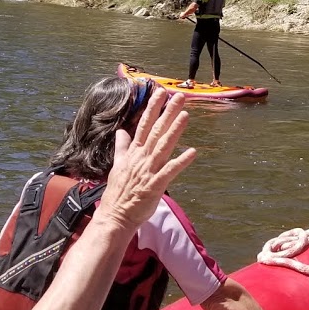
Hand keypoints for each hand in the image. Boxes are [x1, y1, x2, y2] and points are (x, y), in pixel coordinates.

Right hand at [93, 88, 195, 232]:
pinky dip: (181, 162)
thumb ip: (122, 147)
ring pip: (163, 146)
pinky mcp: (155, 185)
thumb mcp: (118, 165)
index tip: (160, 93)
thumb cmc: (119, 192)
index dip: (153, 108)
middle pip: (156, 131)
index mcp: (134, 153)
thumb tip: (121, 131)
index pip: (144, 125)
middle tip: (180, 96)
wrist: (115, 216)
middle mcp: (141, 158)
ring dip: (175, 130)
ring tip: (185, 115)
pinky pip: (170, 171)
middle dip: (167, 112)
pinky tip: (192, 152)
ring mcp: (148, 171)